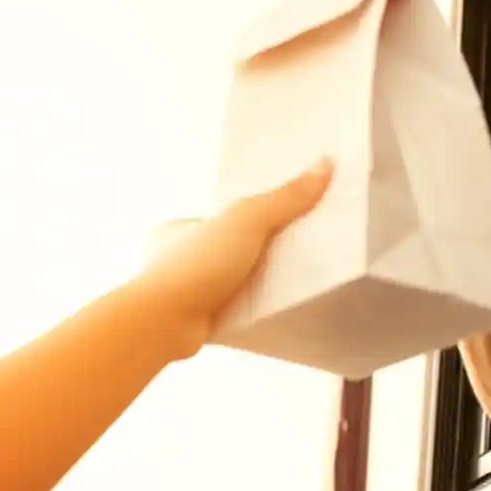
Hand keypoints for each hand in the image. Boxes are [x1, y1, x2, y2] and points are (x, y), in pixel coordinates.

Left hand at [135, 157, 333, 359]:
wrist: (165, 325)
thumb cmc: (196, 266)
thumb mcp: (247, 220)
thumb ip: (285, 197)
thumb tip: (325, 164)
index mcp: (178, 228)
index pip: (224, 216)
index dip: (257, 217)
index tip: (287, 219)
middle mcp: (177, 259)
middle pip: (232, 249)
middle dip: (260, 252)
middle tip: (295, 250)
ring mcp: (187, 292)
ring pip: (232, 282)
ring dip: (256, 283)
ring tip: (291, 279)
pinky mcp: (199, 322)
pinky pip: (233, 309)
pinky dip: (251, 308)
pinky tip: (273, 308)